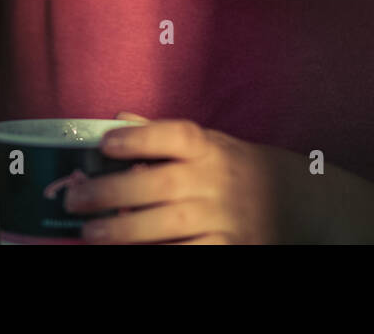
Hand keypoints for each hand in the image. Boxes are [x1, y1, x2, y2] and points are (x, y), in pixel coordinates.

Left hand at [62, 111, 296, 243]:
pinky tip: (129, 255)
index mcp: (211, 147)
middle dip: (113, 193)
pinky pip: (191, 256)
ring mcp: (227, 220)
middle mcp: (219, 181)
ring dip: (126, 231)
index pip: (175, 135)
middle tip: (73, 199)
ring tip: (89, 233)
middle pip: (162, 184)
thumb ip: (162, 135)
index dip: (139, 137)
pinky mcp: (233, 251)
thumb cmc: (238, 169)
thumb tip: (116, 118)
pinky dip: (162, 255)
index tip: (104, 143)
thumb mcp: (210, 144)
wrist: (300, 202)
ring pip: (171, 226)